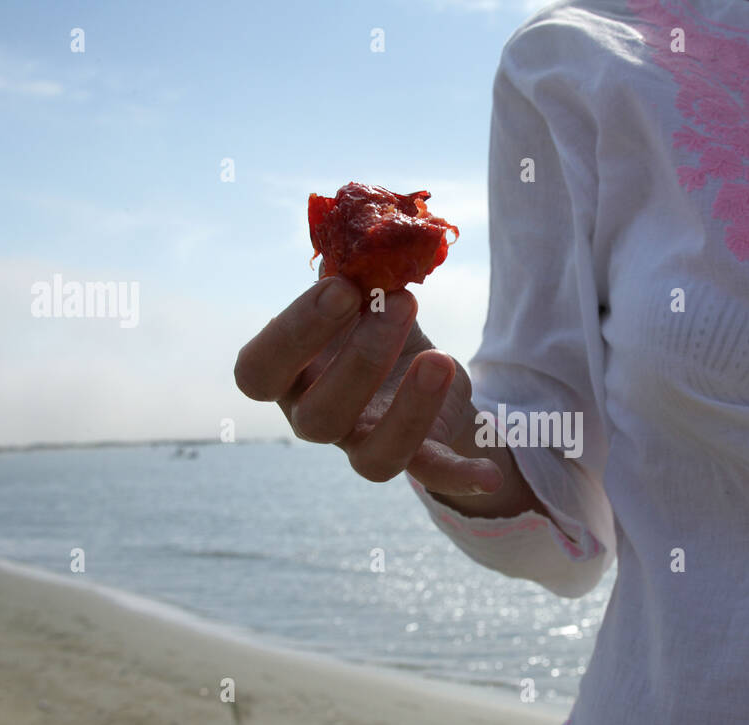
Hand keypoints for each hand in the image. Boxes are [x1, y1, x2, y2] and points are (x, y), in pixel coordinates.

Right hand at [233, 276, 542, 516]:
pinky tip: (490, 473)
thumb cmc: (372, 323)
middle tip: (402, 302)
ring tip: (439, 360)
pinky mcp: (415, 460)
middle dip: (362, 359)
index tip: (342, 288)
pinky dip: (463, 477)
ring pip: (373, 459)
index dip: (293, 333)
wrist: (419, 368)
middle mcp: (315, 418)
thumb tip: (359, 223)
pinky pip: (435, 478)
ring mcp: (363, 445)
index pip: (257, 372)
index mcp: (288, 376)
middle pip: (318, 417)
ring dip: (409, 410)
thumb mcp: (360, 293)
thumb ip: (351, 266)